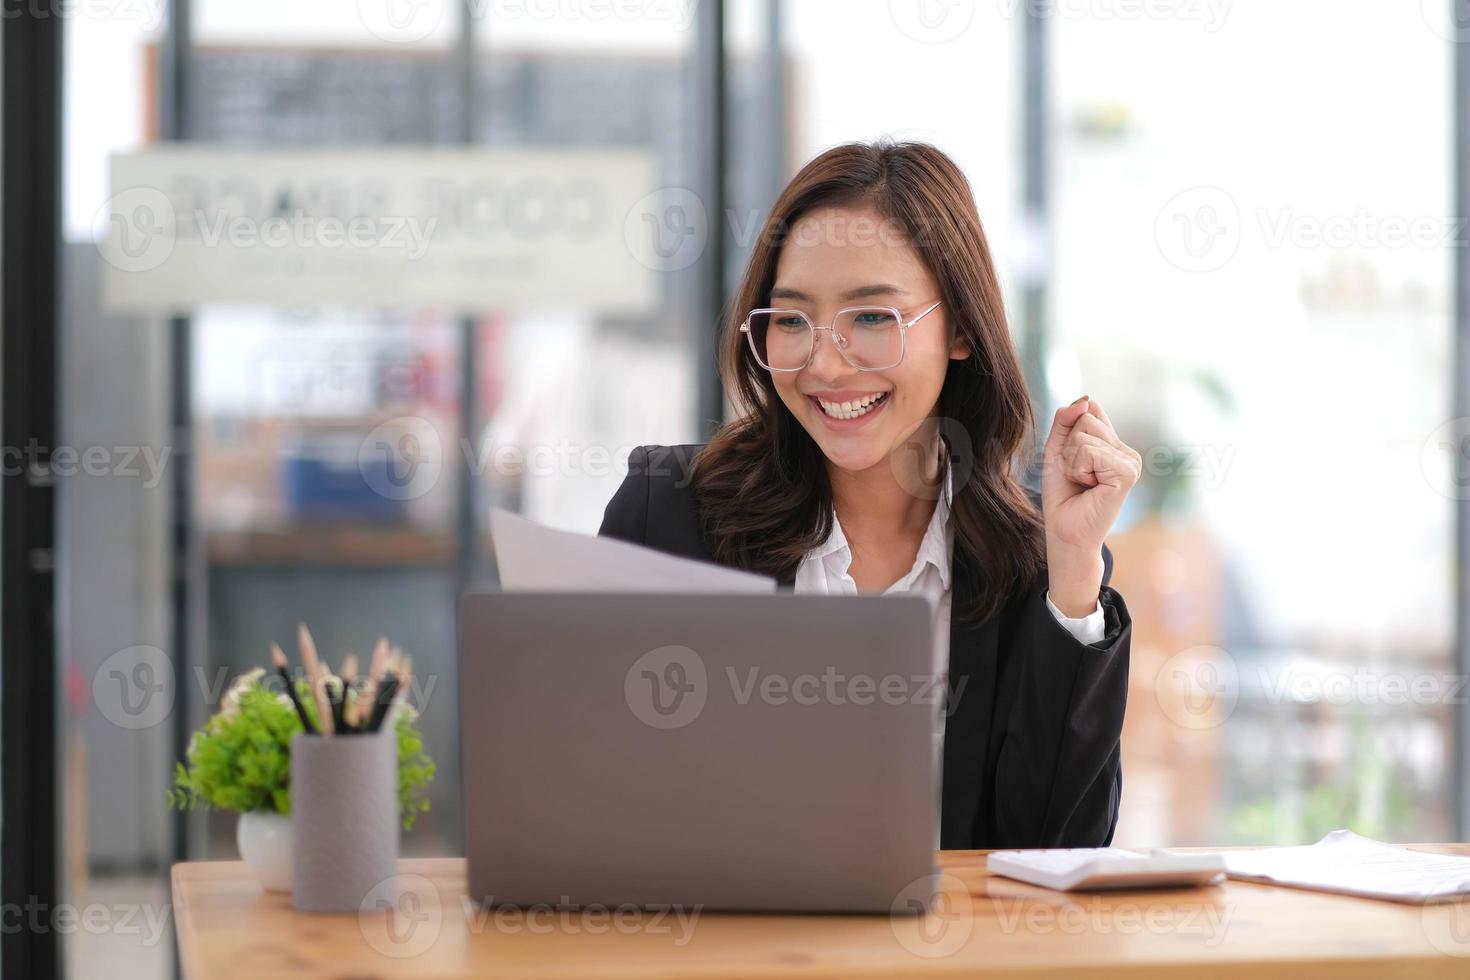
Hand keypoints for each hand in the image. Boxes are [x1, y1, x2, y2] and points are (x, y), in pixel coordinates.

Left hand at [1041, 396, 1140, 616]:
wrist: (1065, 532)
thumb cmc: (1062, 495)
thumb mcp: (1057, 450)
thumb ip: (1065, 420)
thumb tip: (1085, 399)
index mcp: (1114, 444)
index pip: (1090, 409)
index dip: (1070, 431)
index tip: (1072, 460)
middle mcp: (1127, 450)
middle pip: (1086, 417)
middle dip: (1069, 447)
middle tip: (1077, 475)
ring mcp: (1131, 461)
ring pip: (1085, 433)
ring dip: (1071, 460)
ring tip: (1082, 482)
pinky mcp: (1127, 472)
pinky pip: (1088, 450)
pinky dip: (1077, 468)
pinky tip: (1089, 487)